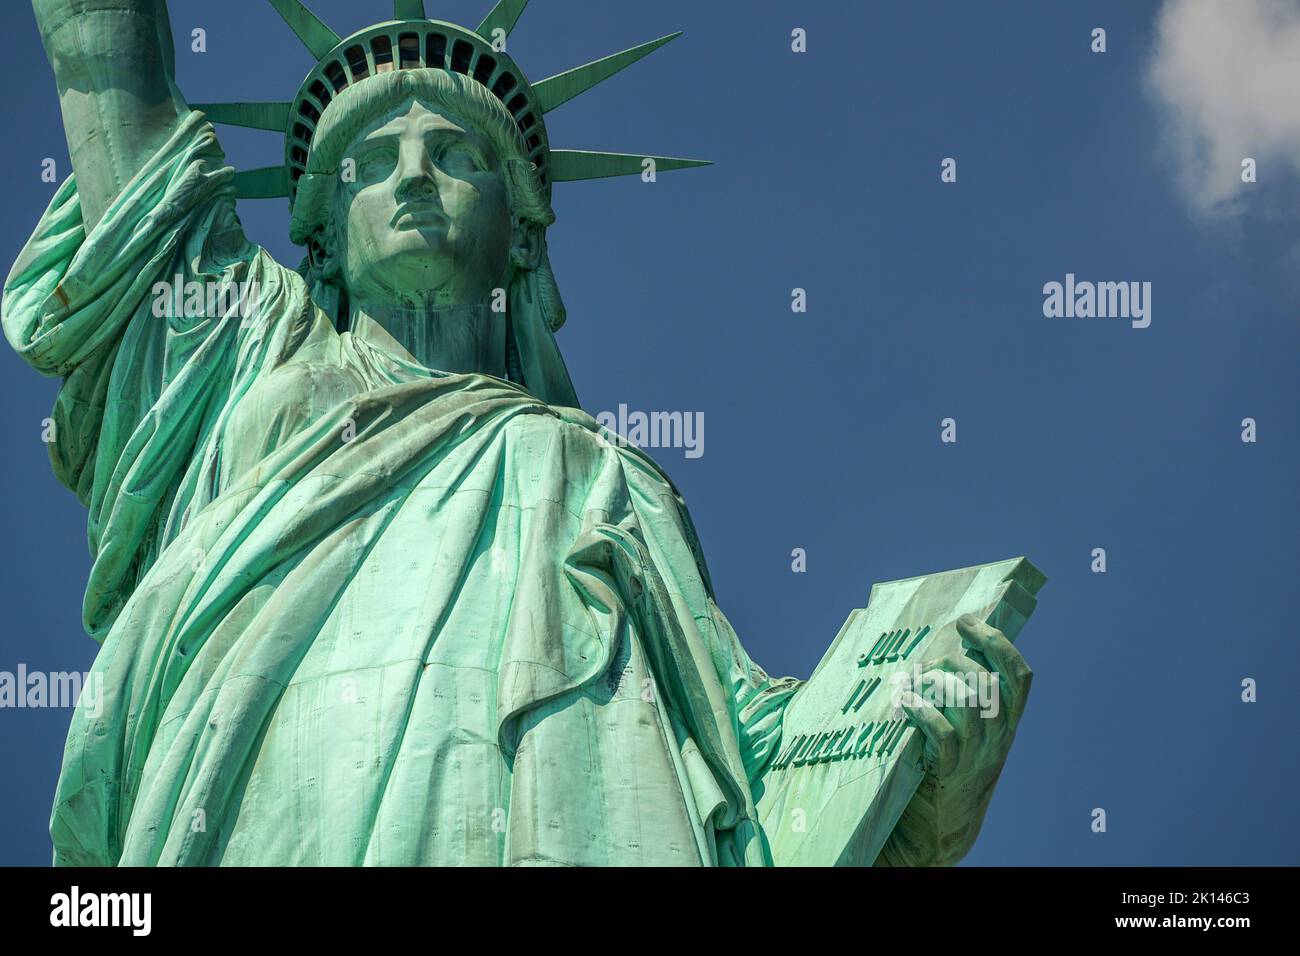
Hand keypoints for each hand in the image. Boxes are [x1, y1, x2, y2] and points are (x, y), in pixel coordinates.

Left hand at [876, 614, 1032, 864]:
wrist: (938, 829)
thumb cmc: (946, 768)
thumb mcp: (969, 733)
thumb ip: (967, 697)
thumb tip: (950, 649)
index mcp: (1007, 723)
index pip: (1019, 676)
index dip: (996, 642)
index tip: (968, 623)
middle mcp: (998, 737)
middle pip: (988, 683)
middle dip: (953, 661)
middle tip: (925, 664)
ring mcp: (976, 756)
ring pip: (968, 703)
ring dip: (936, 683)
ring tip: (913, 683)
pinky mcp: (950, 772)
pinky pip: (944, 733)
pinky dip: (923, 710)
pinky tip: (906, 702)